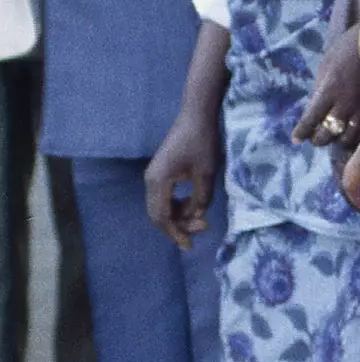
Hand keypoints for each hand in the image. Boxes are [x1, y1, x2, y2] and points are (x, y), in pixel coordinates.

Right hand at [146, 105, 220, 249]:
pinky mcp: (161, 172)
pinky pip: (165, 197)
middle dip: (178, 227)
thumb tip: (197, 217)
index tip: (190, 245)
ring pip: (161, 207)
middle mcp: (151, 180)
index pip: (162, 217)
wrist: (196, 115)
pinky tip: (193, 206)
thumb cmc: (202, 141)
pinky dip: (177, 206)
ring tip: (201, 219)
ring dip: (179, 216)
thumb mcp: (207, 174)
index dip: (175, 233)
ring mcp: (154, 176)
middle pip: (158, 215)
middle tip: (202, 229)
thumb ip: (201, 199)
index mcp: (158, 181)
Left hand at [292, 23, 359, 148]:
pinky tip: (354, 132)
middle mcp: (345, 104)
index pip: (311, 119)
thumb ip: (320, 90)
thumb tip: (313, 108)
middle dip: (319, 139)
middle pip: (328, 134)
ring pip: (348, 138)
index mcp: (329, 91)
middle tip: (316, 138)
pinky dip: (357, 135)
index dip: (302, 132)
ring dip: (338, 141)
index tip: (295, 139)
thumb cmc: (346, 50)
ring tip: (335, 137)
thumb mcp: (326, 67)